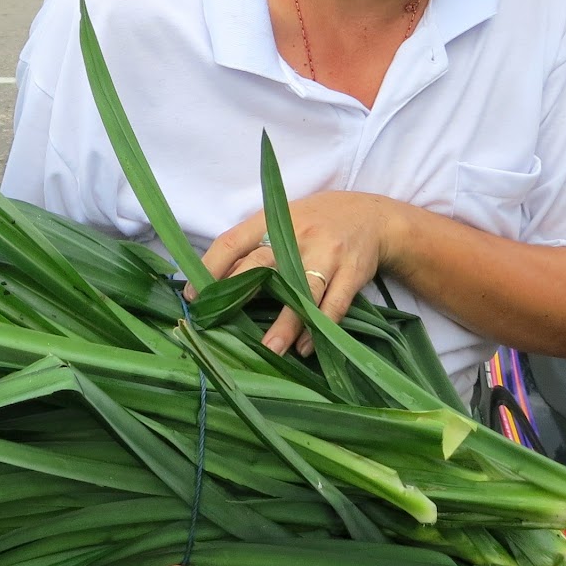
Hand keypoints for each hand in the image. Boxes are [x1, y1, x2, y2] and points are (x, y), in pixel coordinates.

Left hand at [190, 191, 401, 356]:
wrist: (372, 216)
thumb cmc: (313, 223)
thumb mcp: (283, 221)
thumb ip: (253, 246)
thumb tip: (214, 281)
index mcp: (273, 219)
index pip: (232, 241)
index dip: (210, 267)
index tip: (193, 296)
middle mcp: (298, 234)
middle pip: (262, 265)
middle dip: (239, 295)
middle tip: (220, 325)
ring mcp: (327, 253)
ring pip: (302, 291)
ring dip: (286, 322)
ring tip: (270, 348)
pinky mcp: (352, 272)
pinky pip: (334, 304)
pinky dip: (318, 327)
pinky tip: (304, 347)